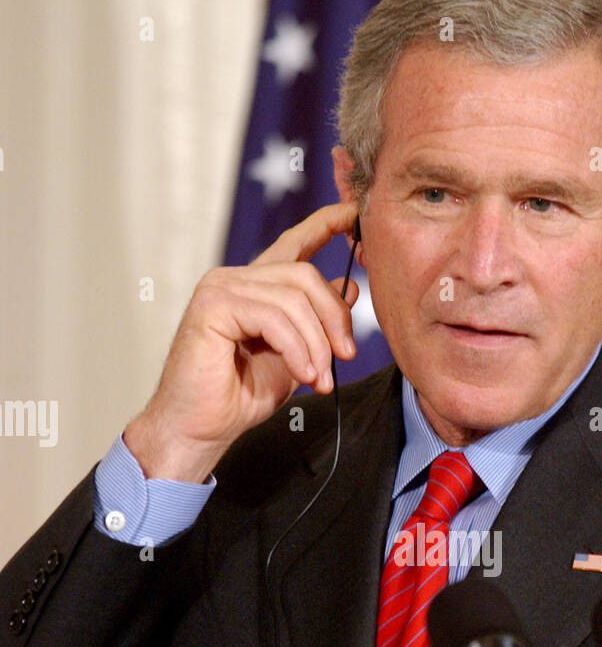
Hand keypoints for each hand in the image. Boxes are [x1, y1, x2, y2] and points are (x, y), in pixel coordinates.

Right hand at [123, 202, 360, 481]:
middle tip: (346, 358)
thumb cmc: (239, 397)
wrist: (199, 429)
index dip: (327, 225)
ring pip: (294, 299)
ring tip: (319, 379)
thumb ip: (316, 323)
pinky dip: (297, 349)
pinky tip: (303, 374)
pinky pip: (274, 318)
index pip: (296, 243)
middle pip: (306, 275)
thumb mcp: (296, 356)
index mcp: (255, 287)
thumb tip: (349, 286)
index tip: (355, 217)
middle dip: (334, 319)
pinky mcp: (212, 305)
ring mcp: (221, 287)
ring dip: (316, 344)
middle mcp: (236, 279)